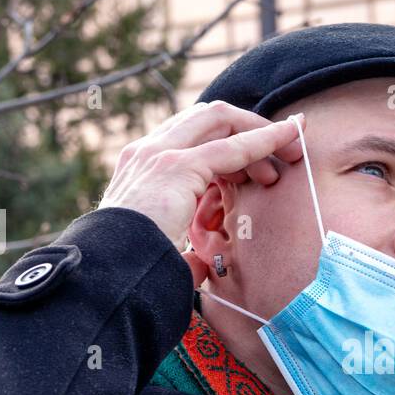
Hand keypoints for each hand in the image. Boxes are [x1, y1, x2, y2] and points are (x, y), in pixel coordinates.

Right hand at [98, 100, 304, 287]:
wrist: (106, 276)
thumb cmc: (132, 272)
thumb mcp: (160, 251)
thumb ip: (183, 249)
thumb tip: (203, 262)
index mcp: (142, 169)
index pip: (191, 136)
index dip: (228, 139)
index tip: (260, 157)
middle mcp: (148, 152)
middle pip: (208, 118)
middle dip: (249, 128)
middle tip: (281, 158)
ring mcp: (159, 154)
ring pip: (221, 120)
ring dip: (260, 132)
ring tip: (289, 157)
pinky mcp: (177, 166)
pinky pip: (231, 146)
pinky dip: (264, 139)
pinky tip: (288, 138)